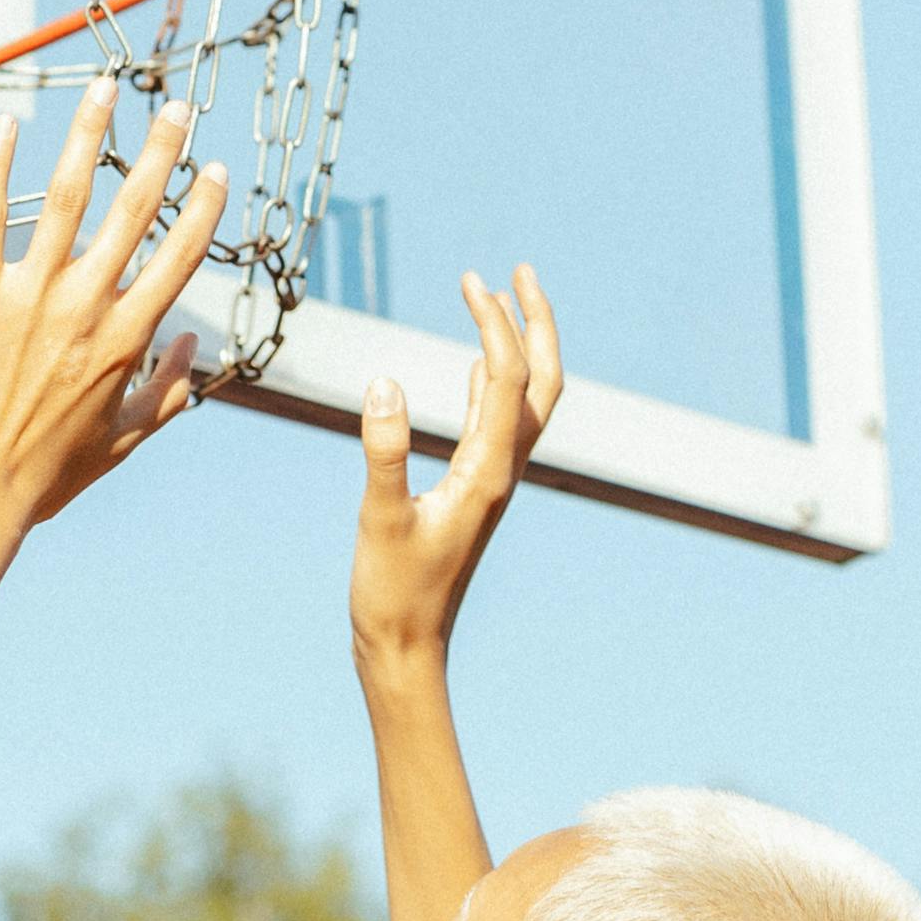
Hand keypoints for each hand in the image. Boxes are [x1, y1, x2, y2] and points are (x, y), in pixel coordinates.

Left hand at [0, 94, 235, 540]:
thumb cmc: (46, 476)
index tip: (215, 169)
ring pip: (67, 198)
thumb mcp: (122, 441)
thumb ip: (166, 392)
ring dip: (90, 137)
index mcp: (126, 341)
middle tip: (176, 107)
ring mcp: (28, 296)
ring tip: (105, 89)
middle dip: (161, 152)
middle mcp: (84, 307)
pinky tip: (4, 126)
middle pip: (133, 211)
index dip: (203, 208)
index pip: (179, 257)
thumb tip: (191, 346)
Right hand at [352, 269, 563, 665]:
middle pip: (541, 383)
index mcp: (488, 471)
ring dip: (516, 346)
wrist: (406, 649)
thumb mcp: (380, 519)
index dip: (495, 324)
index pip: (507, 378)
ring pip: (521, 399)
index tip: (471, 281)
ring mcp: (489, 481)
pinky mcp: (471, 491)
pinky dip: (491, 382)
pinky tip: (474, 365)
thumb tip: (386, 383)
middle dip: (536, 323)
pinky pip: (494, 424)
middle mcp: (500, 470)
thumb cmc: (393, 593)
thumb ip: (384, 453)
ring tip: (497, 299)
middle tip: (518, 271)